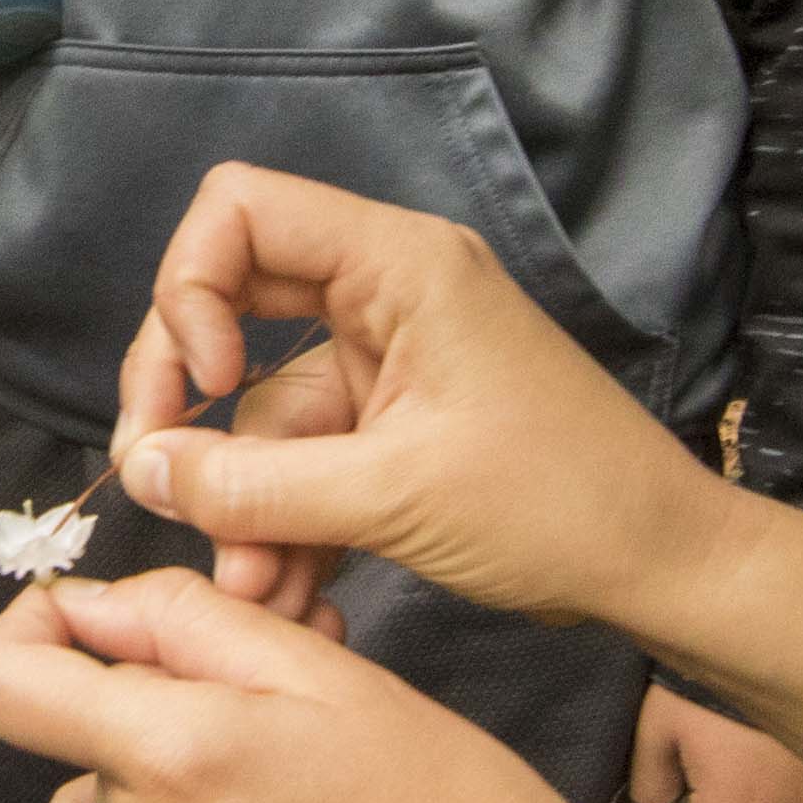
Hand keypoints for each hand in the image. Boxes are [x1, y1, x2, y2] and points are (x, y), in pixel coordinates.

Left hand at [0, 566, 635, 802]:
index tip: (84, 616)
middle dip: (144, 694)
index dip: (29, 627)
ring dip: (148, 769)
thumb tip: (90, 606)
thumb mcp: (324, 669)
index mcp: (177, 755)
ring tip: (262, 766)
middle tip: (259, 692)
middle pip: (76, 733)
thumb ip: (186, 622)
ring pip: (97, 800)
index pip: (2, 682)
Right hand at [106, 165, 732, 630]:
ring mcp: (388, 365)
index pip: (239, 211)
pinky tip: (284, 591)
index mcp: (400, 265)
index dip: (190, 290)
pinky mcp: (393, 430)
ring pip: (261, 413)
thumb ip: (253, 486)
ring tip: (255, 592)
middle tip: (159, 489)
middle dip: (185, 408)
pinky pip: (301, 461)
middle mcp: (386, 296)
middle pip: (228, 309)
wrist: (660, 567)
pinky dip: (283, 523)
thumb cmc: (561, 505)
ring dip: (241, 504)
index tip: (203, 386)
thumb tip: (142, 471)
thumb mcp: (391, 496)